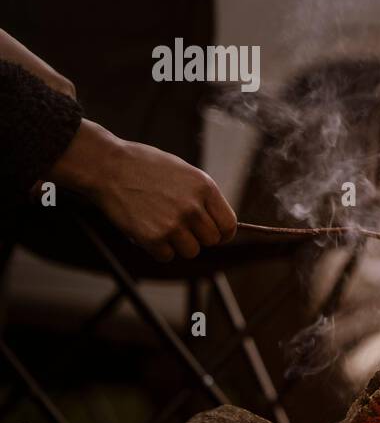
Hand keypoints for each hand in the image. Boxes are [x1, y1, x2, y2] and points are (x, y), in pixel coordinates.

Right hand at [49, 120, 237, 260]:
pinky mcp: (152, 238)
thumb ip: (203, 197)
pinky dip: (158, 249)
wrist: (108, 166)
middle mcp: (193, 208)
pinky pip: (166, 256)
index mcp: (205, 188)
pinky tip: (148, 231)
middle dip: (198, 236)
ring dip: (178, 244)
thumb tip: (217, 221)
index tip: (216, 235)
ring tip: (162, 226)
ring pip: (191, 251)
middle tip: (180, 227)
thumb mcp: (185, 173)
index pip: (228, 225)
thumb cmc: (145, 167)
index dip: (223, 233)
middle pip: (211, 240)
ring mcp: (173, 224)